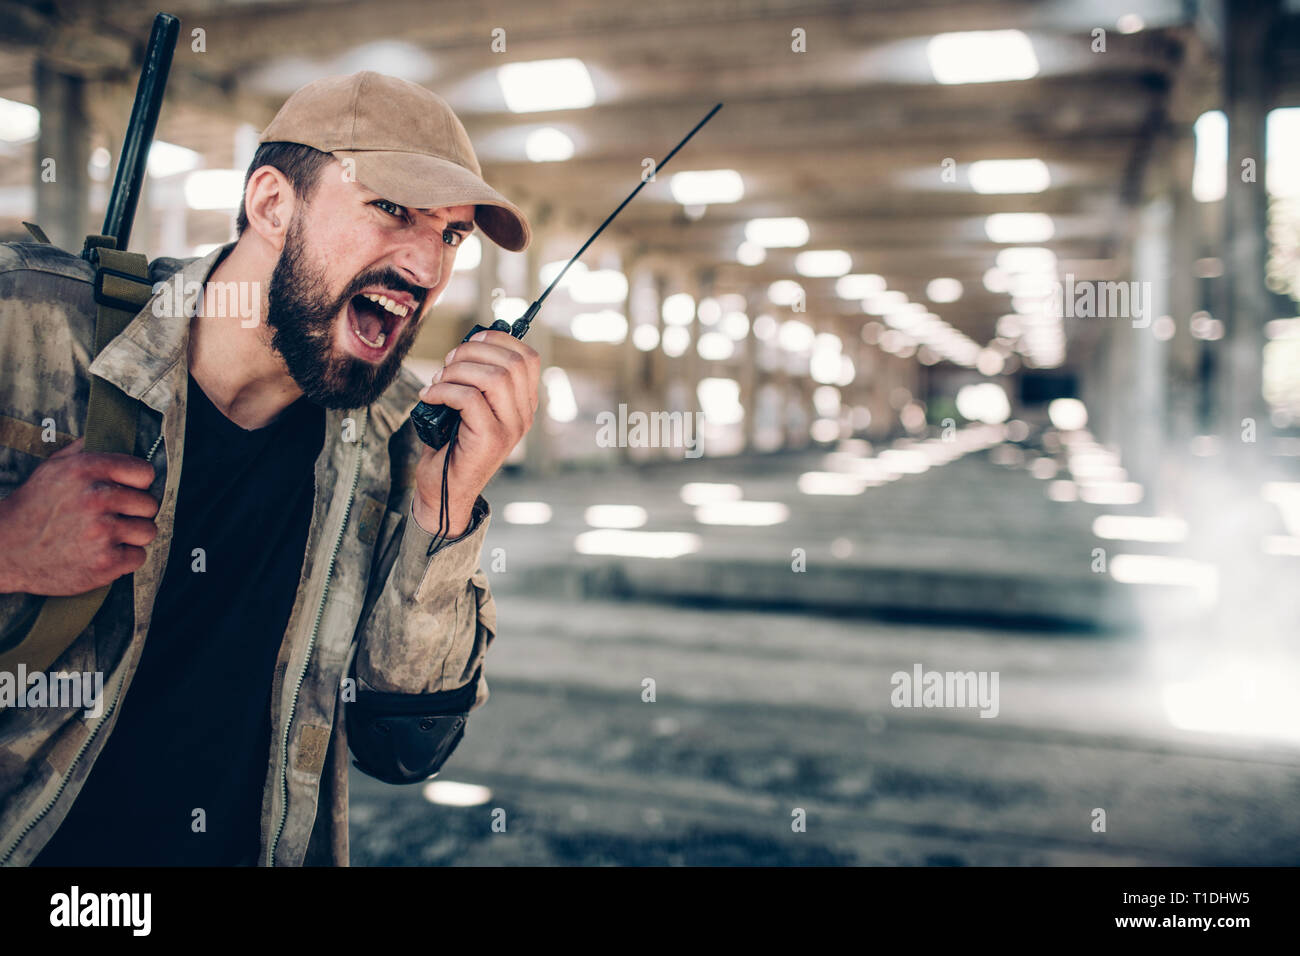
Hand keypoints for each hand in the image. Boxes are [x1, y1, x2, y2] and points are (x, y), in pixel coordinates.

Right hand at [0, 438, 158, 595]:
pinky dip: (123, 558)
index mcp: (87, 470)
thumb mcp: (52, 468)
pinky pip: (138, 557)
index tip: (128, 491)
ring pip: (147, 531)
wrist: (5, 549)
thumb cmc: (33, 508)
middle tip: (113, 517)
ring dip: (131, 536)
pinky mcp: (105, 562)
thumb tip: (113, 435)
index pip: (144, 472)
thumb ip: (84, 451)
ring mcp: (102, 532)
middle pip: (149, 504)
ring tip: (107, 536)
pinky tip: (102, 553)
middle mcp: (97, 498)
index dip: (138, 483)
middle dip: (134, 512)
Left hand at [412, 330, 539, 536]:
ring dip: (457, 370)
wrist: (444, 491)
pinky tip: (429, 396)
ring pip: (494, 377)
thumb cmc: (451, 445)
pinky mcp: (490, 439)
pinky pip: (469, 398)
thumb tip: (466, 345)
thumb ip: (476, 379)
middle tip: (448, 364)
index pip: (528, 358)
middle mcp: (522, 416)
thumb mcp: (468, 407)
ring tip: (438, 381)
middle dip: (473, 351)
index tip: (471, 340)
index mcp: (522, 404)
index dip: (498, 339)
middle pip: (511, 363)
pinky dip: (443, 390)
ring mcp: (509, 429)